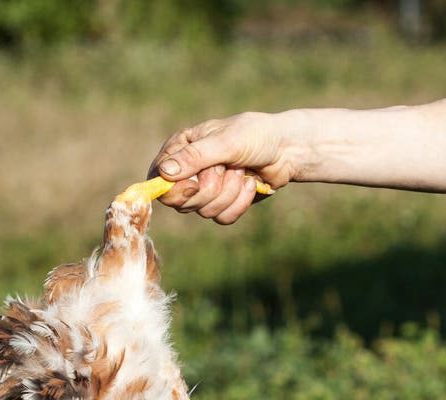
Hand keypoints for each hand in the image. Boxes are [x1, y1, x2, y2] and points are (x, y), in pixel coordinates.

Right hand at [148, 113, 294, 223]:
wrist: (286, 149)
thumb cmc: (255, 135)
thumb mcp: (225, 142)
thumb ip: (194, 158)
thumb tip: (163, 174)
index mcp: (181, 149)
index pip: (159, 179)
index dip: (176, 188)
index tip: (195, 183)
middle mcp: (189, 171)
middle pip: (182, 201)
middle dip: (211, 188)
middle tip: (228, 168)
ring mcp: (205, 190)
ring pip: (205, 211)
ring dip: (230, 192)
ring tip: (242, 172)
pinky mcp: (223, 204)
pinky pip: (222, 218)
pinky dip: (240, 203)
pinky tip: (250, 184)